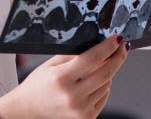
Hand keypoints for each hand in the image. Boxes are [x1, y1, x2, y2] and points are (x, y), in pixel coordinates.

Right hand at [0, 34, 128, 118]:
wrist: (28, 110)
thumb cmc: (37, 86)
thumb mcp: (50, 64)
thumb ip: (72, 55)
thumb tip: (96, 44)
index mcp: (61, 78)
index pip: (92, 58)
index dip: (108, 47)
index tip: (117, 39)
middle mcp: (72, 95)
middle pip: (106, 72)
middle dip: (118, 57)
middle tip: (122, 47)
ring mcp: (80, 109)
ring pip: (107, 85)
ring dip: (107, 72)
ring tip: (94, 68)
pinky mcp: (86, 118)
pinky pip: (104, 97)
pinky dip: (103, 87)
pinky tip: (92, 82)